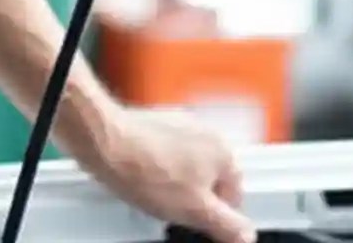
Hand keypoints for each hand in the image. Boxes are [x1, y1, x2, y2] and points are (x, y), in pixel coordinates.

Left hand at [83, 108, 256, 242]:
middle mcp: (207, 132)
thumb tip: (247, 236)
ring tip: (152, 189)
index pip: (234, 196)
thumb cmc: (147, 171)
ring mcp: (180, 124)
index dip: (213, 214)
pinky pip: (163, 151)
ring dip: (174, 179)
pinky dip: (155, 164)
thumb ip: (228, 226)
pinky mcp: (155, 122)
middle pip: (209, 178)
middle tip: (171, 206)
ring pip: (185, 164)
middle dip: (193, 195)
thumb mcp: (195, 211)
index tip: (195, 220)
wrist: (105, 141)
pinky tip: (141, 175)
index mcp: (225, 153)